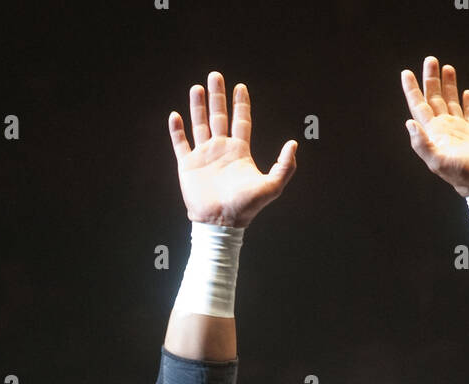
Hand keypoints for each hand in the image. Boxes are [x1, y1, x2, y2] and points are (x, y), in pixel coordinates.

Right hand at [169, 71, 296, 227]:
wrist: (221, 222)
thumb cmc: (246, 207)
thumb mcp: (272, 187)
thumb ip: (285, 166)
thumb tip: (294, 144)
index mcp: (239, 151)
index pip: (241, 121)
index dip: (241, 103)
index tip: (240, 86)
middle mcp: (221, 149)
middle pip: (218, 116)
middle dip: (217, 96)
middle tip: (215, 75)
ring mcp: (203, 156)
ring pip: (199, 125)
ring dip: (198, 106)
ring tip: (197, 88)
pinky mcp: (187, 165)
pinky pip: (180, 143)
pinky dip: (177, 130)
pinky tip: (175, 115)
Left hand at [401, 56, 468, 196]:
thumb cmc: (464, 176)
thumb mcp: (439, 162)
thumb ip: (423, 144)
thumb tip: (409, 123)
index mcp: (434, 133)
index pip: (419, 107)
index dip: (412, 90)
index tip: (406, 73)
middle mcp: (444, 129)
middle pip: (434, 99)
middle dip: (430, 80)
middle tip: (430, 60)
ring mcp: (459, 131)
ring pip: (451, 102)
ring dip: (448, 85)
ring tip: (446, 67)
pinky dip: (468, 102)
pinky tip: (466, 92)